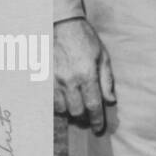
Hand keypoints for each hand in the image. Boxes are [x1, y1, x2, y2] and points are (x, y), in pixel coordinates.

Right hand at [53, 17, 115, 133]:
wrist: (61, 26)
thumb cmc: (86, 40)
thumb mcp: (103, 57)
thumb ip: (107, 80)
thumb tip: (111, 100)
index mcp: (86, 74)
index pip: (93, 105)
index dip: (96, 120)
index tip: (99, 129)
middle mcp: (69, 81)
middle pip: (76, 112)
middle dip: (84, 118)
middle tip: (89, 118)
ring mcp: (54, 81)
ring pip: (62, 109)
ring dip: (71, 112)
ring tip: (78, 109)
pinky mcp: (44, 80)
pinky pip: (51, 102)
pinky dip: (59, 106)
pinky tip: (66, 101)